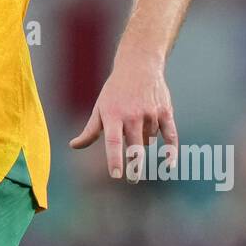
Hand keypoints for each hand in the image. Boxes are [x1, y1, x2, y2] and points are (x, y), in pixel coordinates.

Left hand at [69, 54, 177, 179]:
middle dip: (134, 166)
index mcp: (113, 115)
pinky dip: (171, 151)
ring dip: (143, 142)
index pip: (113, 141)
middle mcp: (132, 115)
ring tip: (137, 124)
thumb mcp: (100, 108)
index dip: (115, 159)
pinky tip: (168, 165)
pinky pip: (170, 136)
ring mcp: (150, 113)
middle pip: (135, 148)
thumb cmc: (115, 92)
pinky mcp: (165, 112)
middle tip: (133, 179)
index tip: (116, 175)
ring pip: (148, 142)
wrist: (138, 66)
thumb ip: (90, 131)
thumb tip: (74, 146)